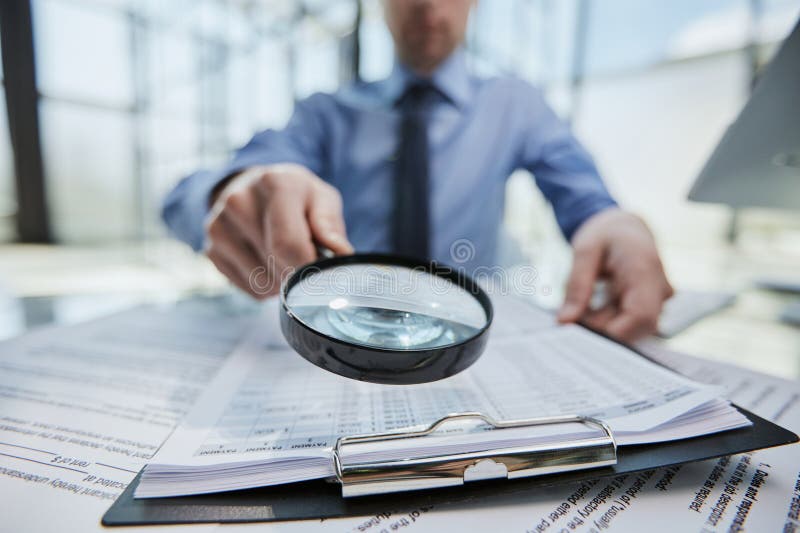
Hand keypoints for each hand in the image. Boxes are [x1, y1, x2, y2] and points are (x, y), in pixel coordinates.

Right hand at [204, 163, 353, 298]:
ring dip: (282, 281)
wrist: (254, 189)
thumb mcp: (322, 198)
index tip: (319, 269)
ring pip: (261, 281)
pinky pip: (248, 288)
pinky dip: (265, 285)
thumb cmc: (296, 197)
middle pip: (276, 264)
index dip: (309, 267)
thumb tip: (340, 253)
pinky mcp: (210, 250)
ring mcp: (218, 226)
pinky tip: (268, 262)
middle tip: (306, 258)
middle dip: (298, 272)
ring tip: (285, 257)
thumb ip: (329, 224)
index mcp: (274, 183)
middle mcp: (238, 201)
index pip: (288, 244)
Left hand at [557, 208, 672, 341]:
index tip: (580, 334)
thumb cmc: (605, 234)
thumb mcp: (584, 251)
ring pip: (632, 329)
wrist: (624, 226)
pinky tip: (589, 309)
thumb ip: (576, 285)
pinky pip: (629, 324)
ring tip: (579, 307)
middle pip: (637, 327)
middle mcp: (659, 287)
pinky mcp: (650, 307)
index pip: (642, 315)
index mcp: (645, 268)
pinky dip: (606, 321)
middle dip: (602, 330)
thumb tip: (565, 321)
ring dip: (602, 325)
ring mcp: (657, 299)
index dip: (614, 333)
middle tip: (571, 319)